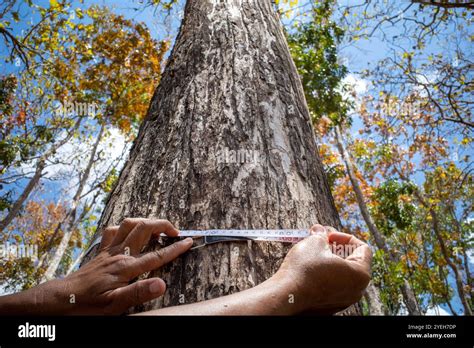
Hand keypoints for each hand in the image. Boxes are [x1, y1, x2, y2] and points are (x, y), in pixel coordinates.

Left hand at [17, 218, 191, 314]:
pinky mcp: (101, 251)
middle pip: (143, 228)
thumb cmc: (87, 305)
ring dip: (145, 221)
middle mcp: (118, 254)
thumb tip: (162, 284)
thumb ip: (139, 293)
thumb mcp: (114, 305)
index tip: (189, 241)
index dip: (175, 248)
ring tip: (156, 228)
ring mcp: (108, 250)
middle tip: (175, 231)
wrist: (60, 300)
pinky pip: (113, 230)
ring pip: (128, 223)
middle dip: (162, 224)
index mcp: (125, 268)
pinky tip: (129, 232)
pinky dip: (125, 226)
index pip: (156, 255)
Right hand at [274, 224, 371, 313]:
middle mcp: (357, 290)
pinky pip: (332, 285)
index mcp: (361, 274)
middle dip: (336, 247)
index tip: (328, 236)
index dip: (345, 237)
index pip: (363, 248)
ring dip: (329, 260)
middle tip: (319, 240)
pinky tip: (310, 267)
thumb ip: (322, 235)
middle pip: (352, 261)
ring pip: (341, 274)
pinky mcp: (330, 306)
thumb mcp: (315, 242)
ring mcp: (343, 300)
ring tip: (312, 251)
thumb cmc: (304, 269)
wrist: (287, 294)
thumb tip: (319, 231)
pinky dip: (325, 274)